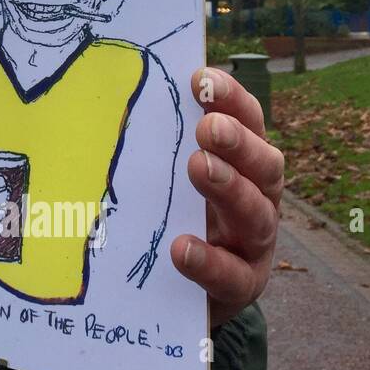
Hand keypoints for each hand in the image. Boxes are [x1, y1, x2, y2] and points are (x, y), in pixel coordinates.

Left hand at [173, 67, 284, 328]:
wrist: (176, 291)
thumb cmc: (168, 215)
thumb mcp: (163, 174)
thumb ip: (152, 140)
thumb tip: (105, 90)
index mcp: (242, 162)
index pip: (246, 122)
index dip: (231, 98)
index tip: (202, 78)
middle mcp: (259, 197)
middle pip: (264, 165)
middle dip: (238, 143)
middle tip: (207, 128)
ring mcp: (254, 244)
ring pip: (257, 215)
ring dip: (230, 188)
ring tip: (198, 168)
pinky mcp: (241, 286)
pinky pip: (232, 276)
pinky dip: (210, 261)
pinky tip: (182, 247)